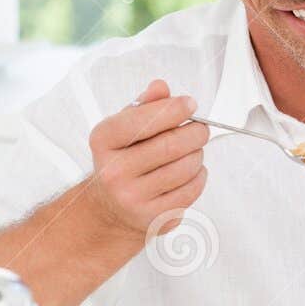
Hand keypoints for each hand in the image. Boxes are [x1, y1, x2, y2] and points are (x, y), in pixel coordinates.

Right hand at [84, 79, 209, 240]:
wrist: (110, 208)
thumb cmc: (122, 159)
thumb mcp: (124, 128)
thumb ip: (144, 105)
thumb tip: (161, 87)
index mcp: (104, 141)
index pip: (143, 119)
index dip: (174, 108)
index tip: (190, 103)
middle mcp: (113, 171)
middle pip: (171, 145)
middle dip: (195, 132)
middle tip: (201, 128)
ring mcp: (132, 197)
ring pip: (185, 167)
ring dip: (198, 154)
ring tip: (193, 151)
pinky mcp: (152, 218)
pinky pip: (191, 190)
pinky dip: (199, 176)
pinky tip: (192, 171)